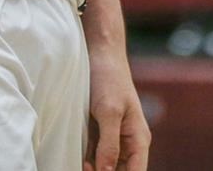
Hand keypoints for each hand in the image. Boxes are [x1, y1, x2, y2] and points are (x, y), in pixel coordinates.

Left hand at [85, 48, 149, 170]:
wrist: (99, 53)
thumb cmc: (108, 79)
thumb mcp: (108, 112)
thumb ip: (109, 144)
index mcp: (139, 139)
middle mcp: (128, 142)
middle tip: (83, 168)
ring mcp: (113, 138)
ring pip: (105, 166)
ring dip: (92, 168)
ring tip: (77, 164)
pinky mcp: (98, 132)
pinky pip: (93, 154)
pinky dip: (84, 159)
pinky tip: (74, 159)